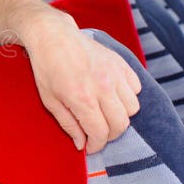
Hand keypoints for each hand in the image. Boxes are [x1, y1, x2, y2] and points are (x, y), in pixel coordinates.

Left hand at [22, 11, 141, 152]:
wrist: (53, 36)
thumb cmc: (47, 68)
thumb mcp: (50, 100)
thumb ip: (68, 124)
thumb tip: (81, 144)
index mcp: (82, 98)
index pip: (100, 133)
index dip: (96, 145)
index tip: (90, 146)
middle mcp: (103, 87)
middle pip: (121, 124)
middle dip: (110, 135)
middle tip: (98, 133)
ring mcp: (114, 74)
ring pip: (133, 108)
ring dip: (121, 116)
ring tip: (105, 113)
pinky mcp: (121, 63)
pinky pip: (136, 88)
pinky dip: (128, 96)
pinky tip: (113, 95)